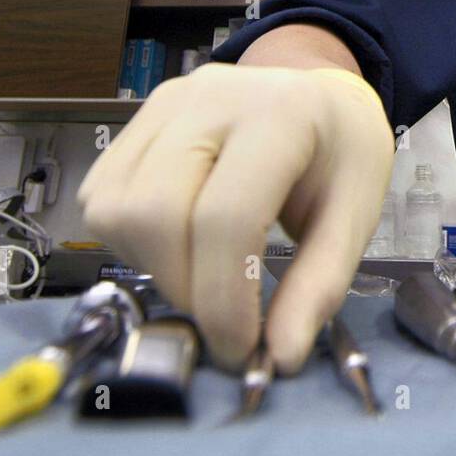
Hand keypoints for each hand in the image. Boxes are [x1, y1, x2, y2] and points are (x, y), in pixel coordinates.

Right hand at [78, 63, 392, 373]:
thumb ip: (320, 285)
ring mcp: (164, 103)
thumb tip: (280, 357)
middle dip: (183, 287)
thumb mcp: (355, 215)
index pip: (226, 217)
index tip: (241, 347)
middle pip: (154, 212)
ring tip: (205, 275)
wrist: (320, 98)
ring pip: (114, 208)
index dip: (223, 298)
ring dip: (152, 267)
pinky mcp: (136, 121)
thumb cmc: (341, 155)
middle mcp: (211, 98)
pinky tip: (181, 244)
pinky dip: (132, 242)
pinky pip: (101, 197)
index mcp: (280, 115)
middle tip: (223, 313)